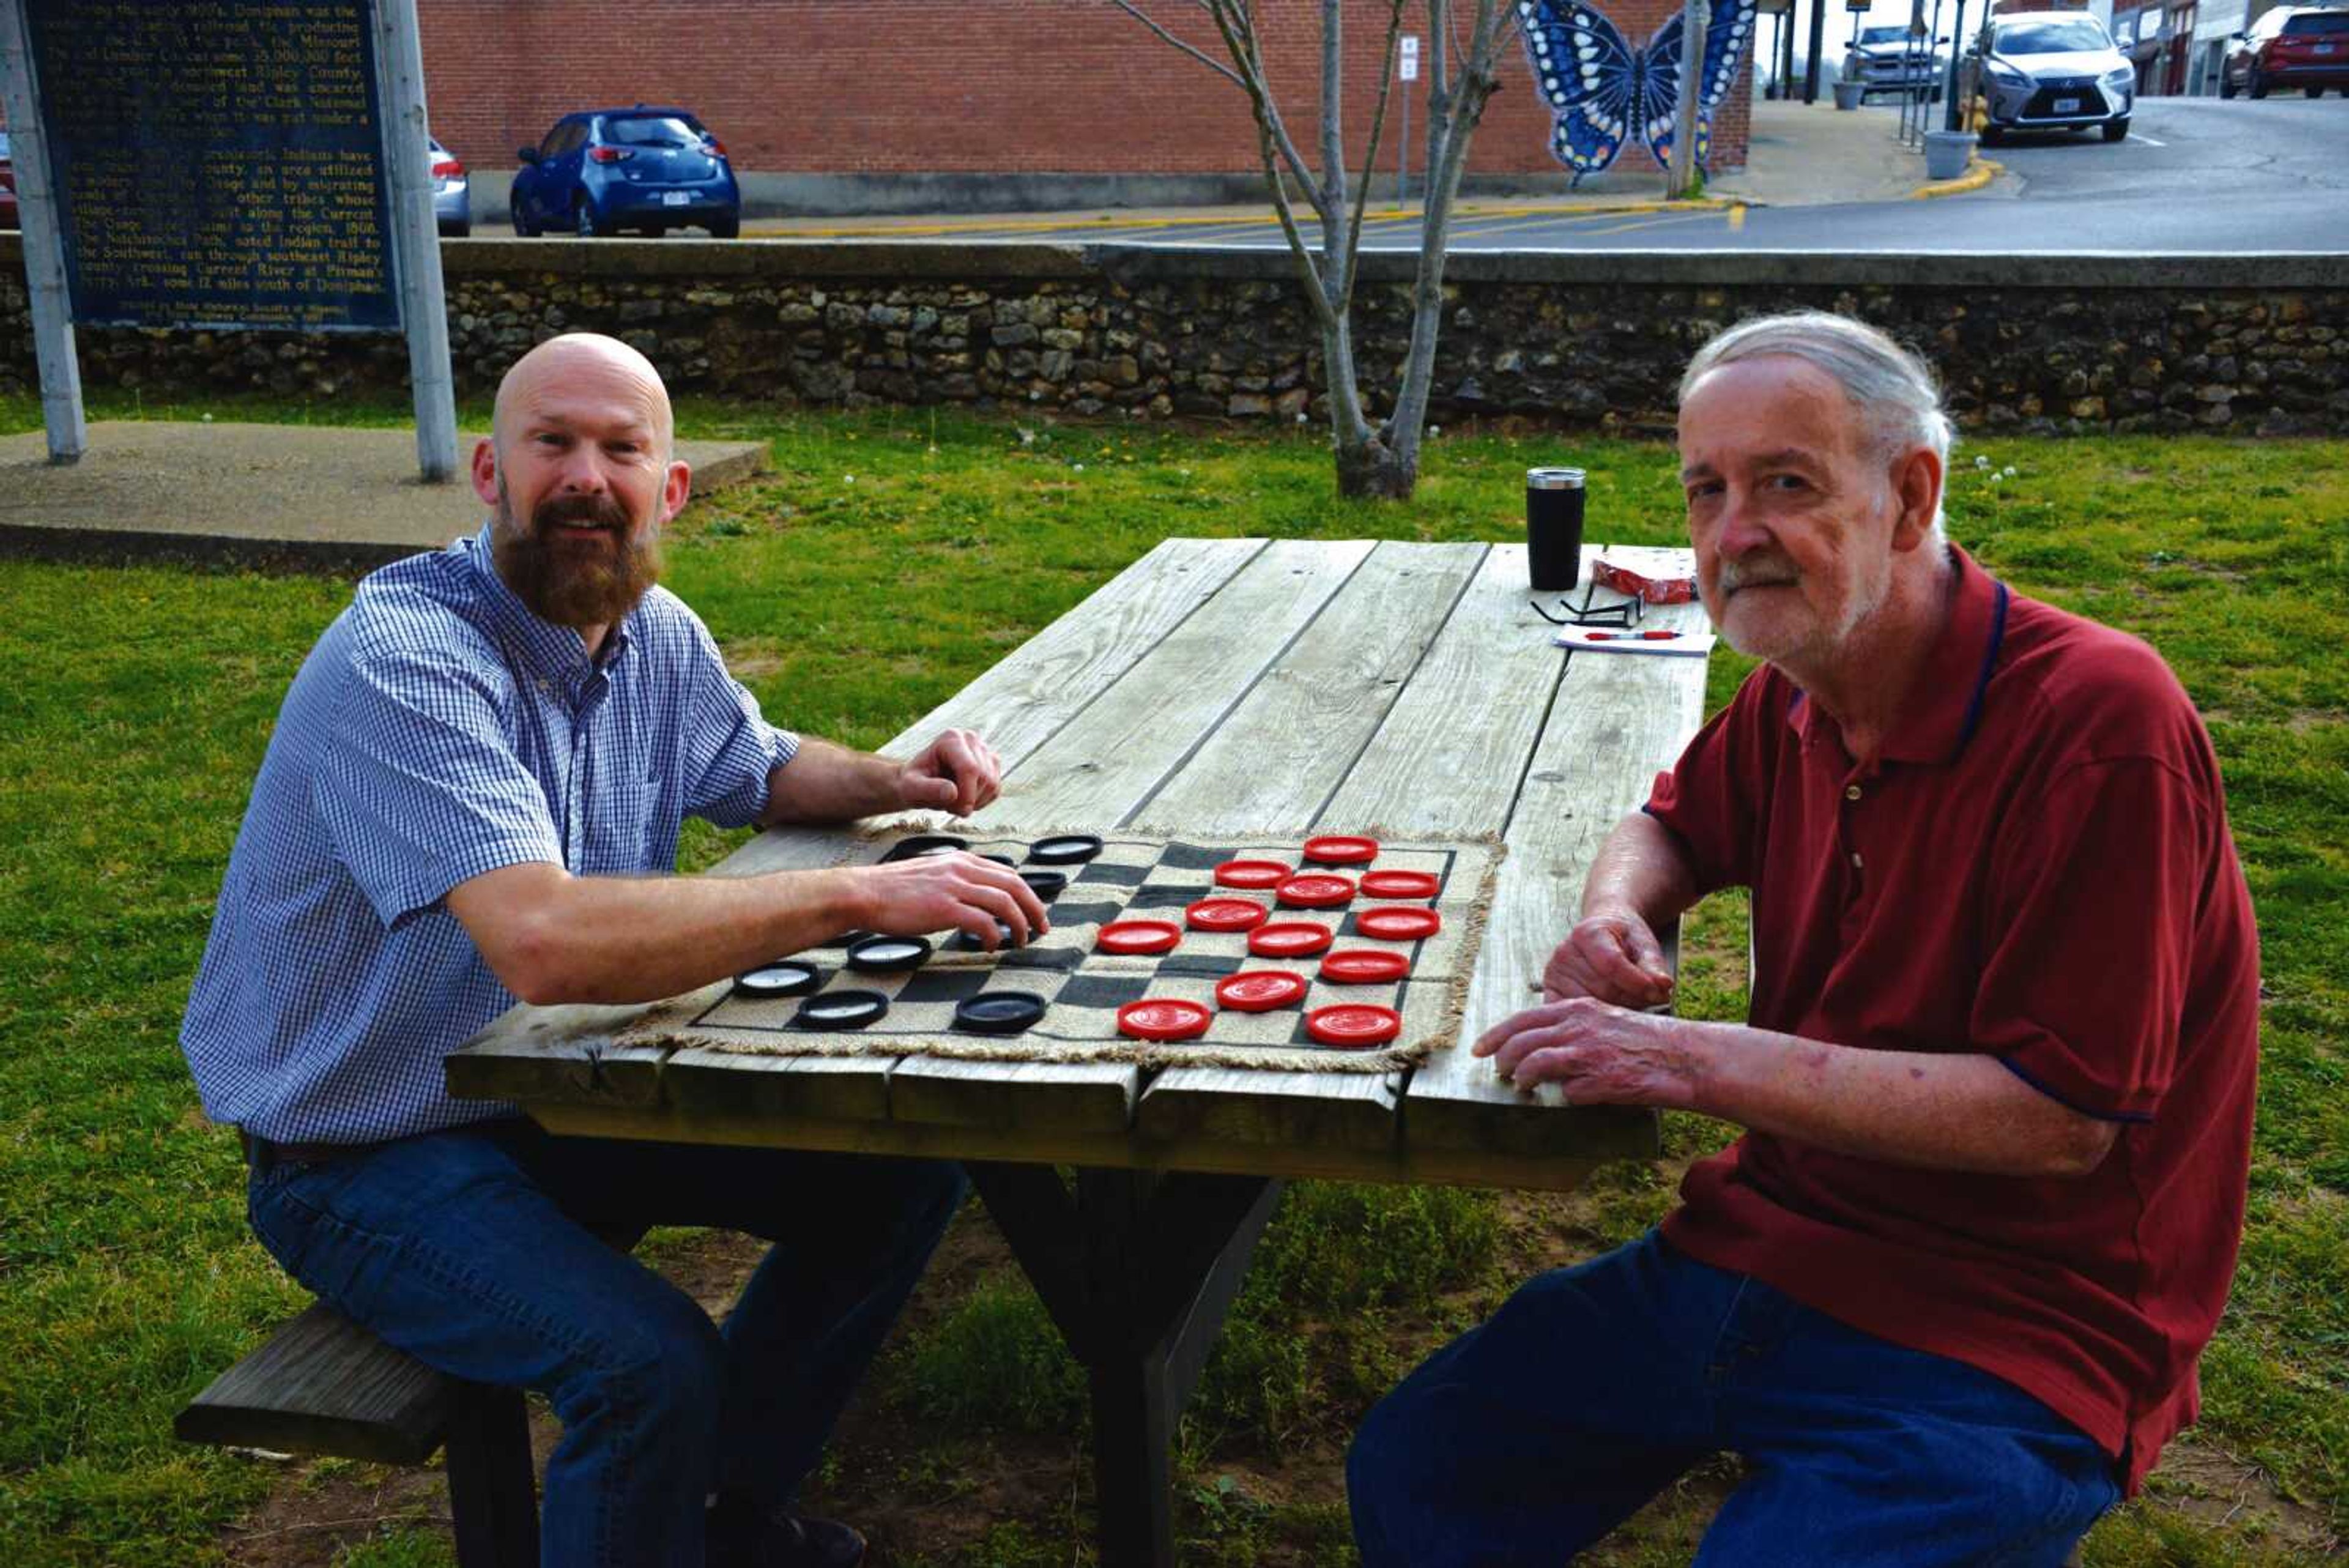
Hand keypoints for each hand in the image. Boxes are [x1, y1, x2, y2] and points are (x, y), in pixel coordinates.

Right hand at [850, 851, 1048, 951]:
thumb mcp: (931, 875)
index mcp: (960, 861)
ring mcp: (953, 887)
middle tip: (1041, 928)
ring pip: (1004, 903)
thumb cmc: (892, 890)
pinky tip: (991, 946)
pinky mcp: (944, 908)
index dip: (1026, 893)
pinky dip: (995, 935)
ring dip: (1020, 924)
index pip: (1007, 874)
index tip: (1034, 911)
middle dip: (1034, 908)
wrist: (863, 893)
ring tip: (1022, 941)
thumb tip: (974, 900)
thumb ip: (955, 881)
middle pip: (1014, 885)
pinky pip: (983, 922)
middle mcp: (961, 869)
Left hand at [897, 729, 1002, 817]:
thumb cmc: (913, 783)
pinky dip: (982, 801)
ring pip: (992, 784)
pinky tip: (965, 800)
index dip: (968, 794)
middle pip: (983, 777)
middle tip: (948, 806)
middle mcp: (970, 739)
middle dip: (968, 800)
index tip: (958, 812)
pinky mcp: (991, 764)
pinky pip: (996, 790)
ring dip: (974, 802)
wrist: (919, 783)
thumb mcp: (911, 788)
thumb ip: (928, 789)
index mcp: (950, 739)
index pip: (970, 768)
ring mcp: (983, 750)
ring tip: (953, 802)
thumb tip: (952, 792)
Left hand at [1473, 997, 1701, 1106]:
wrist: (1682, 1056)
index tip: (1479, 1049)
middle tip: (1500, 1072)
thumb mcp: (1604, 1018)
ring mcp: (1587, 1054)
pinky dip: (1566, 1097)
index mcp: (1577, 1009)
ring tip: (1523, 1087)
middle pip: (1520, 1043)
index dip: (1495, 1035)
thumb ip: (1573, 1027)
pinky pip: (1567, 1092)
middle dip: (1503, 1060)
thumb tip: (1542, 1045)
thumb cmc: (1644, 1039)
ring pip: (1535, 1066)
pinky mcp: (1599, 1081)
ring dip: (1524, 1080)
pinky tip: (1576, 1096)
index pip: (1521, 1019)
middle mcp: (1577, 1028)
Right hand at [1543, 910, 1673, 1007]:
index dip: (1639, 983)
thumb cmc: (1625, 939)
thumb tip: (1663, 985)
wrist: (1603, 932)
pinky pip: (1572, 1014)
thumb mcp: (1644, 944)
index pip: (1612, 964)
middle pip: (1604, 990)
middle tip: (1647, 998)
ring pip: (1591, 1007)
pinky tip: (1606, 1015)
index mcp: (1587, 933)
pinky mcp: (1550, 992)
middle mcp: (1564, 952)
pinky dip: (1591, 1018)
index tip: (1660, 994)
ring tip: (1628, 1000)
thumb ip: (1653, 965)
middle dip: (1632, 999)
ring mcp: (1554, 974)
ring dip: (1616, 1010)